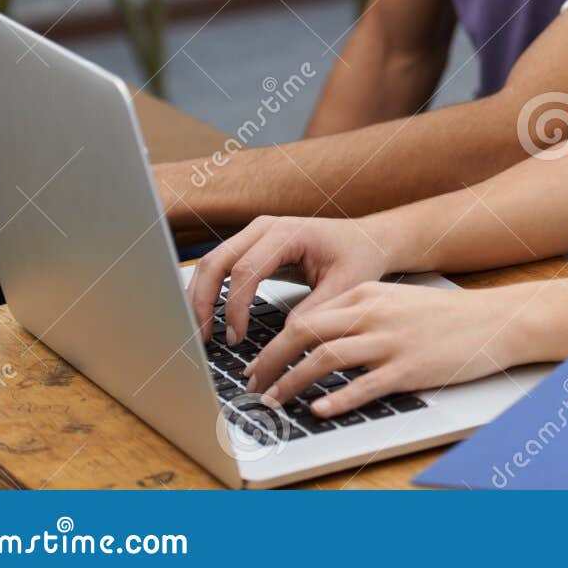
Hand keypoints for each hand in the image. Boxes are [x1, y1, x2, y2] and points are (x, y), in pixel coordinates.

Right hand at [187, 214, 393, 344]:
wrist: (367, 239)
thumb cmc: (358, 256)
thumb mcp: (345, 285)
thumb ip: (314, 310)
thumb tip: (282, 340)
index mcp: (288, 233)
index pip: (246, 270)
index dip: (235, 306)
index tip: (236, 337)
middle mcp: (265, 227)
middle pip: (217, 261)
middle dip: (203, 301)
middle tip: (202, 338)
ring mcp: (255, 234)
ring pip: (211, 262)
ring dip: (200, 297)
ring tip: (201, 333)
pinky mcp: (252, 245)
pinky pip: (221, 266)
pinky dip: (209, 291)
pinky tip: (208, 317)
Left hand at [242, 281, 537, 416]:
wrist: (493, 321)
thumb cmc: (444, 316)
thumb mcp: (396, 301)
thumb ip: (358, 313)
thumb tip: (317, 336)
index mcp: (367, 295)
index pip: (306, 315)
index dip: (275, 341)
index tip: (259, 362)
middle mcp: (374, 314)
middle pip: (305, 333)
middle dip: (271, 360)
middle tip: (253, 383)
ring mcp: (390, 341)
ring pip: (325, 358)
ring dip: (291, 382)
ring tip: (274, 400)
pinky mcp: (408, 368)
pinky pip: (362, 386)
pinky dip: (335, 399)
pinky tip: (319, 409)